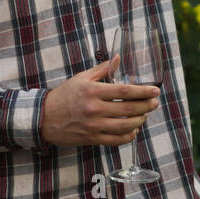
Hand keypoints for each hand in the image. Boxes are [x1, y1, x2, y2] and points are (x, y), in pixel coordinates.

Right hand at [41, 55, 160, 147]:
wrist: (44, 118)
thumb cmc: (64, 96)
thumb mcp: (81, 78)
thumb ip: (102, 69)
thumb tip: (118, 58)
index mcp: (93, 91)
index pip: (125, 91)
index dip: (143, 91)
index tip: (155, 91)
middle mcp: (94, 109)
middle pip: (129, 109)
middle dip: (146, 106)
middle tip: (155, 103)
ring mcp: (94, 126)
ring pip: (125, 126)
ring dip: (140, 121)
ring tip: (145, 115)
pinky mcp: (92, 139)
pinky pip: (116, 140)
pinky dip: (128, 136)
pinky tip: (133, 130)